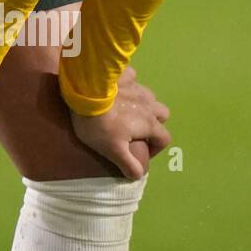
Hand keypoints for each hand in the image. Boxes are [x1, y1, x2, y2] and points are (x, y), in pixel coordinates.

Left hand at [68, 65, 170, 179]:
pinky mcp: (124, 74)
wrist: (86, 92)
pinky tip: (117, 89)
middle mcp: (148, 104)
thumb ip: (128, 164)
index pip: (165, 138)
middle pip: (163, 114)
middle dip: (154, 122)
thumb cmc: (100, 125)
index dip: (156, 148)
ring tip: (125, 110)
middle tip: (136, 129)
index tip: (142, 152)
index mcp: (148, 123)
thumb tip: (139, 176)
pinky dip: (129, 84)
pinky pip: (133, 78)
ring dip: (143, 104)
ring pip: (149, 96)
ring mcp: (138, 87)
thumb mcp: (113, 150)